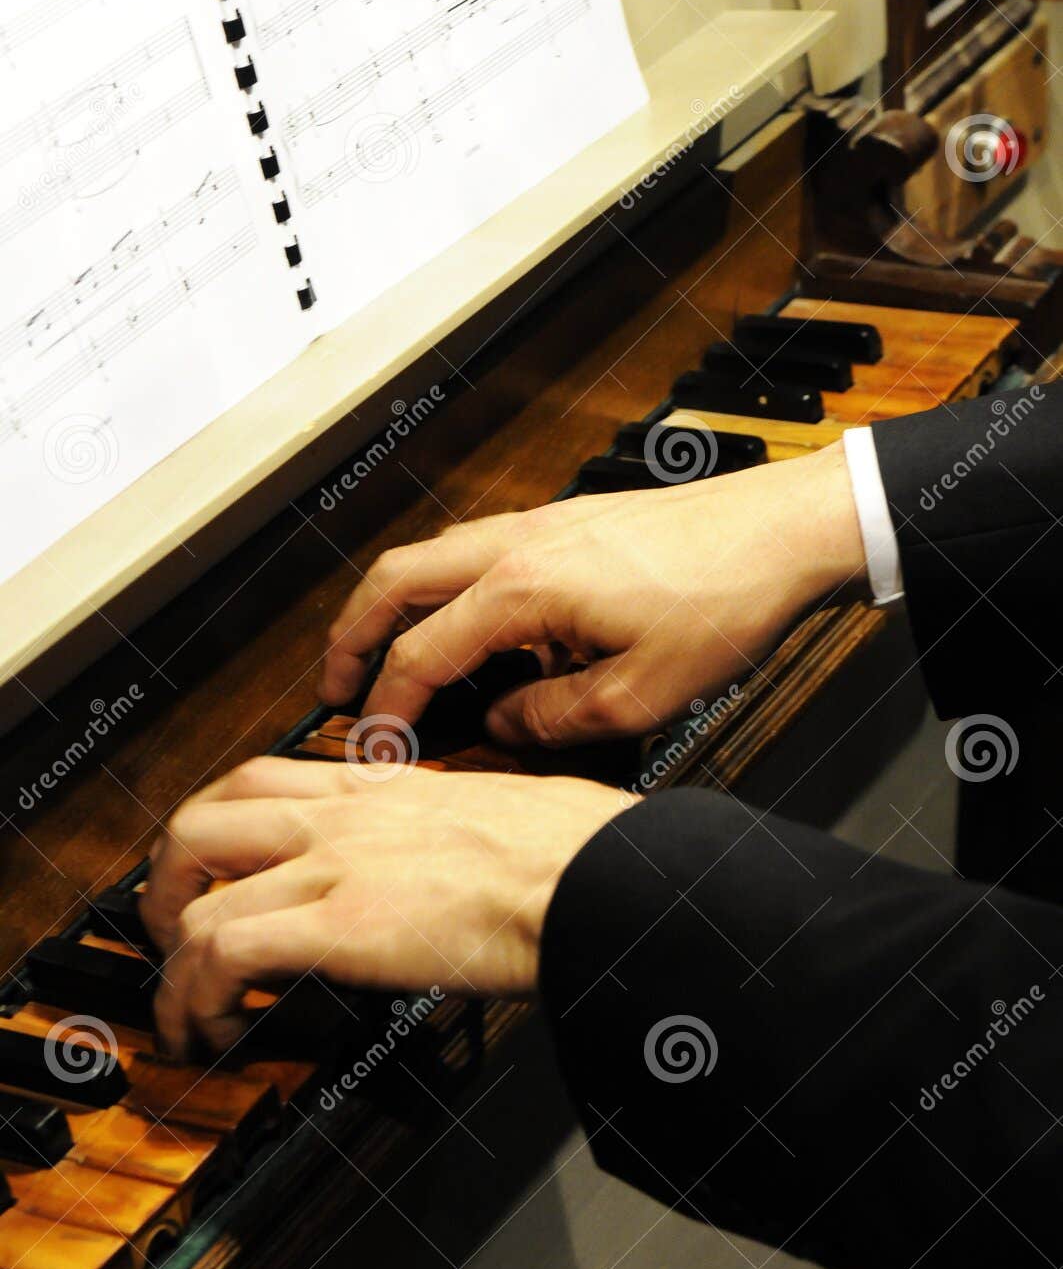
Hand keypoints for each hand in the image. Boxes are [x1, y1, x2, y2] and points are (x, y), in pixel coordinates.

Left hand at [142, 756, 626, 1058]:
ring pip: (194, 890)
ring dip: (170, 958)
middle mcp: (346, 816)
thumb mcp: (501, 813)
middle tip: (172, 931)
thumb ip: (453, 829)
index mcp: (386, 789)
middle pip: (200, 822)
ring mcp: (336, 865)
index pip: (262, 781)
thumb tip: (451, 863)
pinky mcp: (341, 923)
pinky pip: (223, 951)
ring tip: (183, 1005)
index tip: (214, 872)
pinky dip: (195, 996)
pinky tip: (211, 1030)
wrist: (600, 879)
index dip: (216, 829)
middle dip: (165, 883)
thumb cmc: (579, 853)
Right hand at [321, 441, 866, 745]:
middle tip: (336, 688)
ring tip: (391, 660)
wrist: (784, 530)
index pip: (419, 654)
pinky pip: (478, 553)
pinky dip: (449, 591)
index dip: (385, 708)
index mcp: (523, 588)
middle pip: (395, 580)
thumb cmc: (725, 599)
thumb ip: (549, 719)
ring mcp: (541, 524)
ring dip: (397, 607)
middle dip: (352, 636)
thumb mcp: (638, 696)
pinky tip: (476, 635)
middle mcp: (518, 543)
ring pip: (433, 557)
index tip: (370, 746)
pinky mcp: (569, 523)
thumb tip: (502, 728)